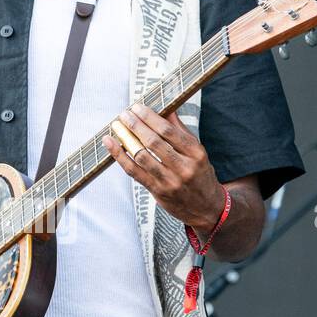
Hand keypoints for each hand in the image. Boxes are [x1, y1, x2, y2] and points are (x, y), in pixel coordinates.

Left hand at [102, 103, 223, 234]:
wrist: (206, 208)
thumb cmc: (200, 175)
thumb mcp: (197, 152)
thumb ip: (180, 131)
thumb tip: (165, 108)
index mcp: (195, 153)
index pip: (169, 131)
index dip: (150, 117)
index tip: (137, 107)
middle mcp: (183, 167)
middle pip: (154, 142)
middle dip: (136, 125)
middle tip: (124, 114)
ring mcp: (169, 181)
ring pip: (142, 157)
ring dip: (125, 139)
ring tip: (117, 127)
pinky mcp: (157, 192)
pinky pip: (134, 172)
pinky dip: (120, 156)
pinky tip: (111, 144)